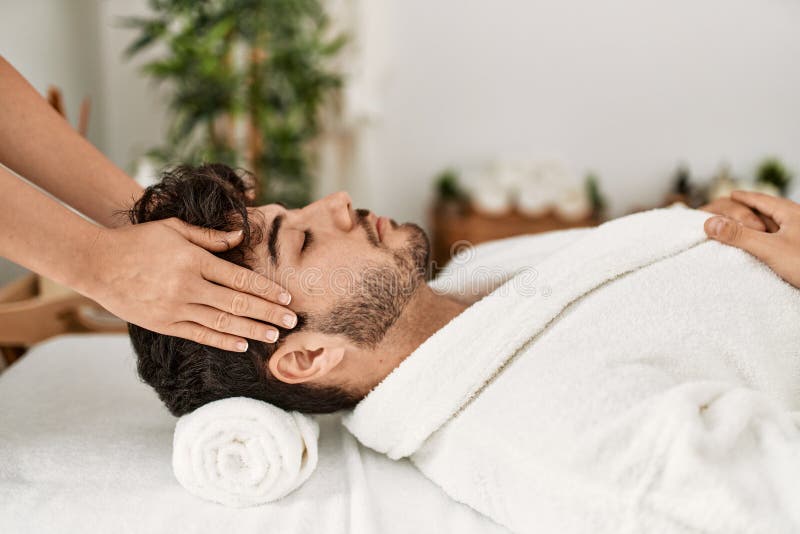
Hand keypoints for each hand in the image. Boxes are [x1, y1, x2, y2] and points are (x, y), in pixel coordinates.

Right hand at [84, 218, 295, 350]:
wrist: (96, 263)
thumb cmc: (139, 241)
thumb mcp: (174, 229)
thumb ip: (210, 236)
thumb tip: (241, 236)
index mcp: (193, 261)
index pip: (240, 278)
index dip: (266, 289)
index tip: (286, 297)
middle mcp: (187, 286)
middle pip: (237, 302)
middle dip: (268, 312)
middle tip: (291, 320)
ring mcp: (175, 307)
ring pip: (222, 322)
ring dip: (251, 330)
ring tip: (274, 335)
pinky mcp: (163, 323)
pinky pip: (199, 334)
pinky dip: (223, 340)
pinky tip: (242, 344)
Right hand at [703, 190, 799, 288]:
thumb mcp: (770, 249)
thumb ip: (739, 236)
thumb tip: (709, 223)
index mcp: (791, 213)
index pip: (763, 199)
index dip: (745, 197)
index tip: (732, 194)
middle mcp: (799, 221)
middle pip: (771, 210)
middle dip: (753, 208)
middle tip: (737, 207)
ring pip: (779, 226)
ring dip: (761, 226)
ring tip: (748, 227)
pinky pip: (783, 240)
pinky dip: (770, 240)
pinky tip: (768, 248)